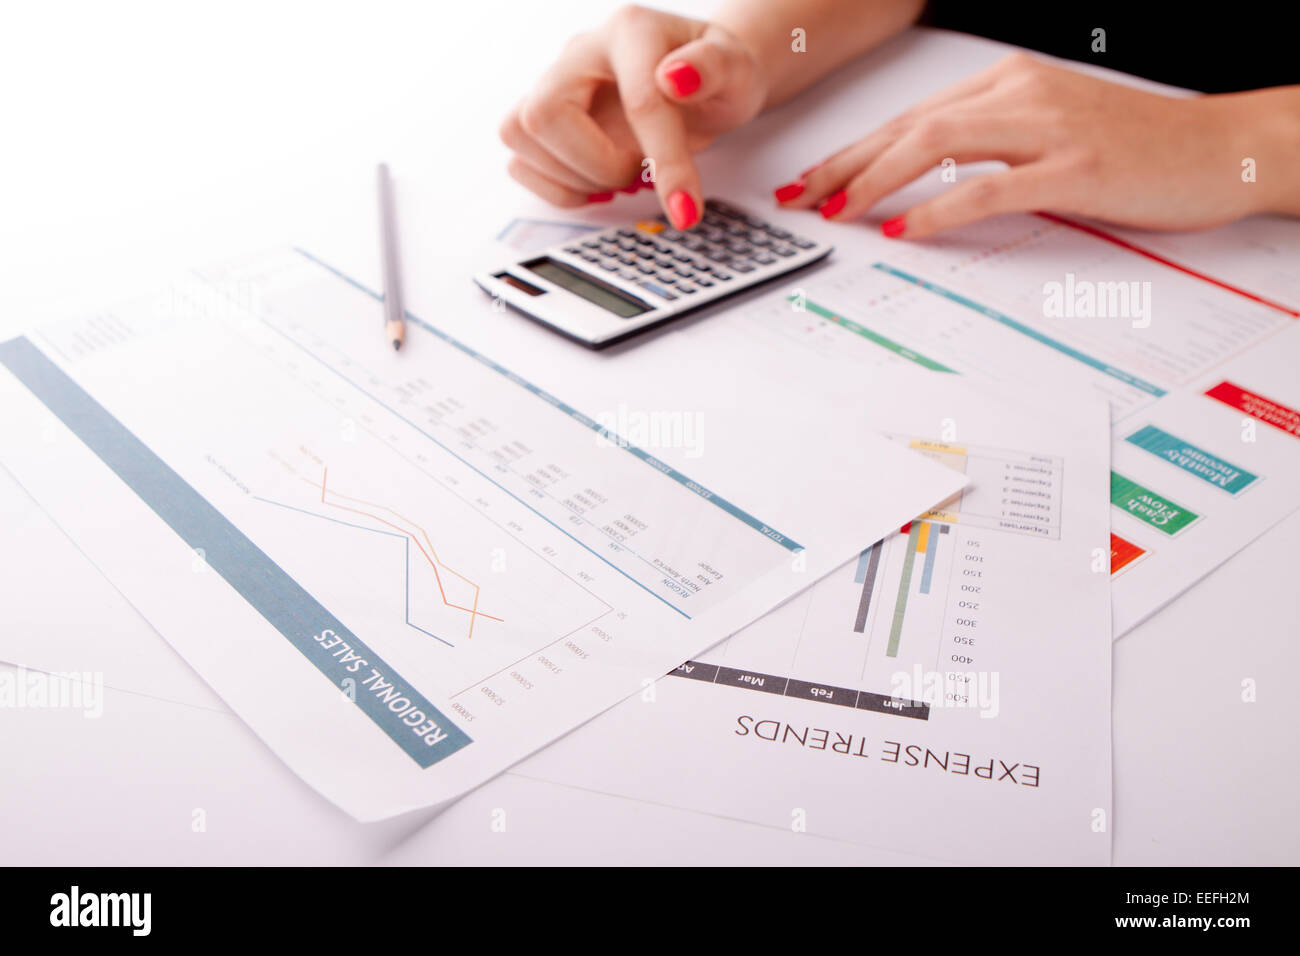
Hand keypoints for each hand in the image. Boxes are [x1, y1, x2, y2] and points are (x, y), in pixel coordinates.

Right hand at [500, 5, 766, 228]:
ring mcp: (554, 86)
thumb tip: (676, 77)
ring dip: (575, 177)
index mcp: (631, 31)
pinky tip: (596, 183)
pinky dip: (558, 188)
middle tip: (637, 171)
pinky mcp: (543, 122)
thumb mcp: (735, 68)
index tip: (686, 209)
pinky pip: (520, 162)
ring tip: (622, 172)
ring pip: (519, 135)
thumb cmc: (714, 75)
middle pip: (543, 114)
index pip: (639, 100)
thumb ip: (713, 67)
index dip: (666, 161)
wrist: (698, 80)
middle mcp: (581, 53)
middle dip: (595, 164)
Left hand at [774, 53, 1287, 237]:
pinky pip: (986, 187)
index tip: (812, 181)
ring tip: (836, 213)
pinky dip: (937, 209)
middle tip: (800, 200)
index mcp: (1008, 84)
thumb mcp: (1049, 133)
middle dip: (843, 166)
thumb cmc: (1135, 146)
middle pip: (907, 127)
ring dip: (874, 182)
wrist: (1221, 145)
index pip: (910, 119)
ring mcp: (1046, 127)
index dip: (852, 152)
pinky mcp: (1074, 168)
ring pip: (934, 145)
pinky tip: (905, 229)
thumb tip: (920, 184)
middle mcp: (1019, 94)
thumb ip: (989, 148)